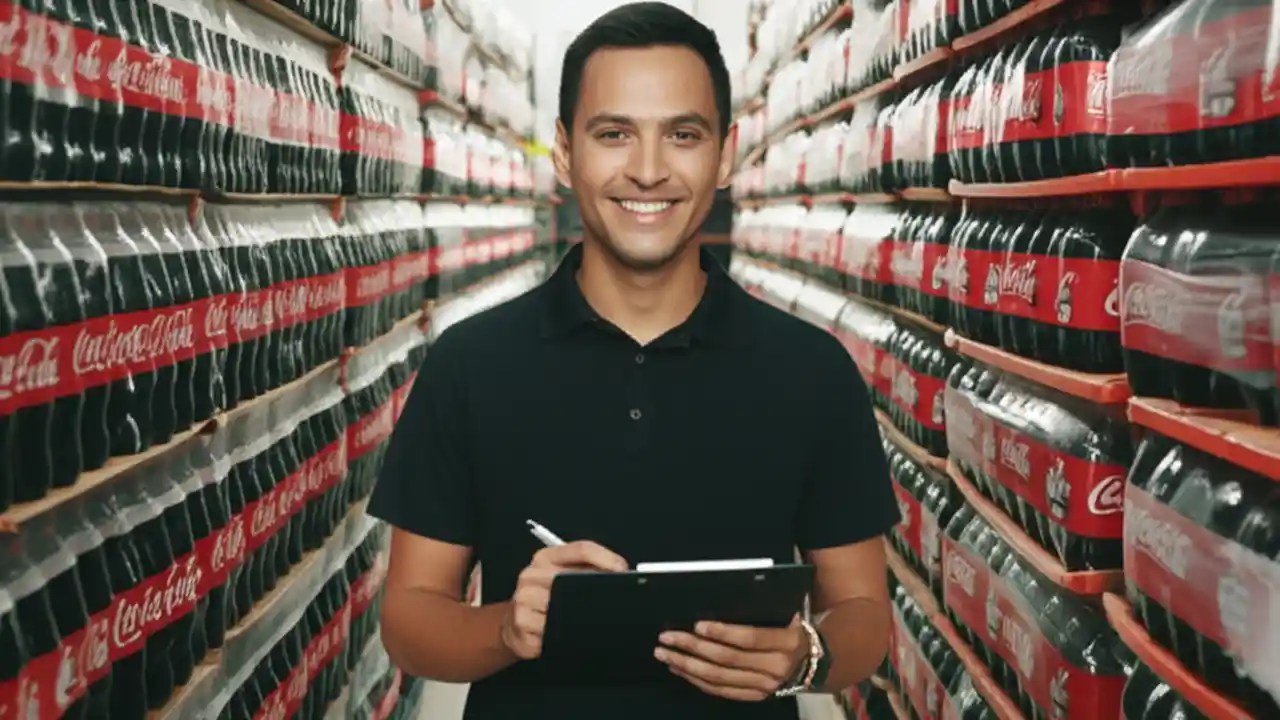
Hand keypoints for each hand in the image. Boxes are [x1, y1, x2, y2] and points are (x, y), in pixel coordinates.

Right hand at [499, 541, 627, 659]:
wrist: (512, 625)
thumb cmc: (545, 598)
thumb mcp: (561, 577)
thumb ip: (585, 571)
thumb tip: (619, 574)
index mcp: (545, 557)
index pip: (581, 549)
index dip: (606, 558)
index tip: (623, 570)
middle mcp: (531, 574)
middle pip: (574, 577)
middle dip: (598, 589)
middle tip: (617, 600)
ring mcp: (523, 599)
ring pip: (564, 606)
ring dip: (582, 616)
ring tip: (589, 620)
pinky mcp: (521, 624)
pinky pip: (553, 630)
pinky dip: (566, 634)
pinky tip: (568, 634)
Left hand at [654, 615, 808, 700]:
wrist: (812, 663)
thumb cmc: (791, 629)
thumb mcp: (787, 614)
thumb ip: (763, 608)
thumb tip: (723, 596)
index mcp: (786, 642)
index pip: (750, 638)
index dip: (723, 632)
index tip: (697, 624)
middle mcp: (775, 668)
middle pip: (728, 659)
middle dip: (694, 648)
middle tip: (668, 637)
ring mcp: (764, 687)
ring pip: (719, 678)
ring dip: (687, 666)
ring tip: (665, 654)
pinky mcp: (754, 698)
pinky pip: (721, 691)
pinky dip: (697, 680)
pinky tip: (679, 669)